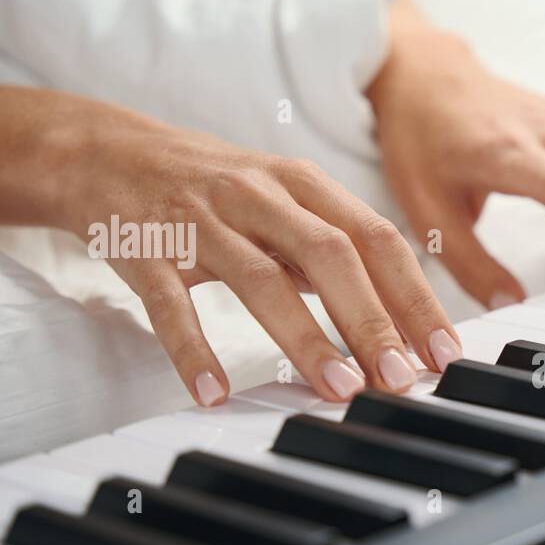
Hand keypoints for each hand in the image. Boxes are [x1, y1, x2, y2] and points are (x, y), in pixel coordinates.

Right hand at [56, 105, 460, 404]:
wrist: (101, 152)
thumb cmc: (211, 190)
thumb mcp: (282, 205)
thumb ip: (333, 257)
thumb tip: (397, 327)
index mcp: (302, 183)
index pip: (376, 239)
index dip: (415, 297)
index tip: (444, 352)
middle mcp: (257, 193)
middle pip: (330, 254)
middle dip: (372, 321)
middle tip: (400, 380)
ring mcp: (198, 218)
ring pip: (260, 279)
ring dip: (305, 338)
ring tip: (338, 390)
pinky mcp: (143, 246)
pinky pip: (170, 302)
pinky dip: (192, 349)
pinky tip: (213, 392)